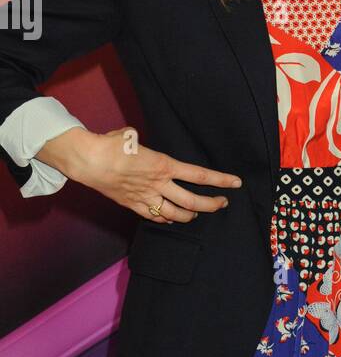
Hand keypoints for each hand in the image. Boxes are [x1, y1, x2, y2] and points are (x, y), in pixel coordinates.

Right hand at [37, 125, 242, 222]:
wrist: (88, 161)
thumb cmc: (109, 145)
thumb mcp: (130, 136)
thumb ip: (140, 141)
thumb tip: (133, 138)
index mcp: (164, 165)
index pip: (199, 175)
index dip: (220, 180)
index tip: (235, 183)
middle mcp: (159, 184)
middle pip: (193, 201)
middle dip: (211, 204)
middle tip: (222, 204)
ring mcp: (146, 197)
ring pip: (175, 214)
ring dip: (190, 216)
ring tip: (198, 213)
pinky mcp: (133, 206)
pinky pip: (155, 217)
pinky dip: (166, 219)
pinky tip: (171, 219)